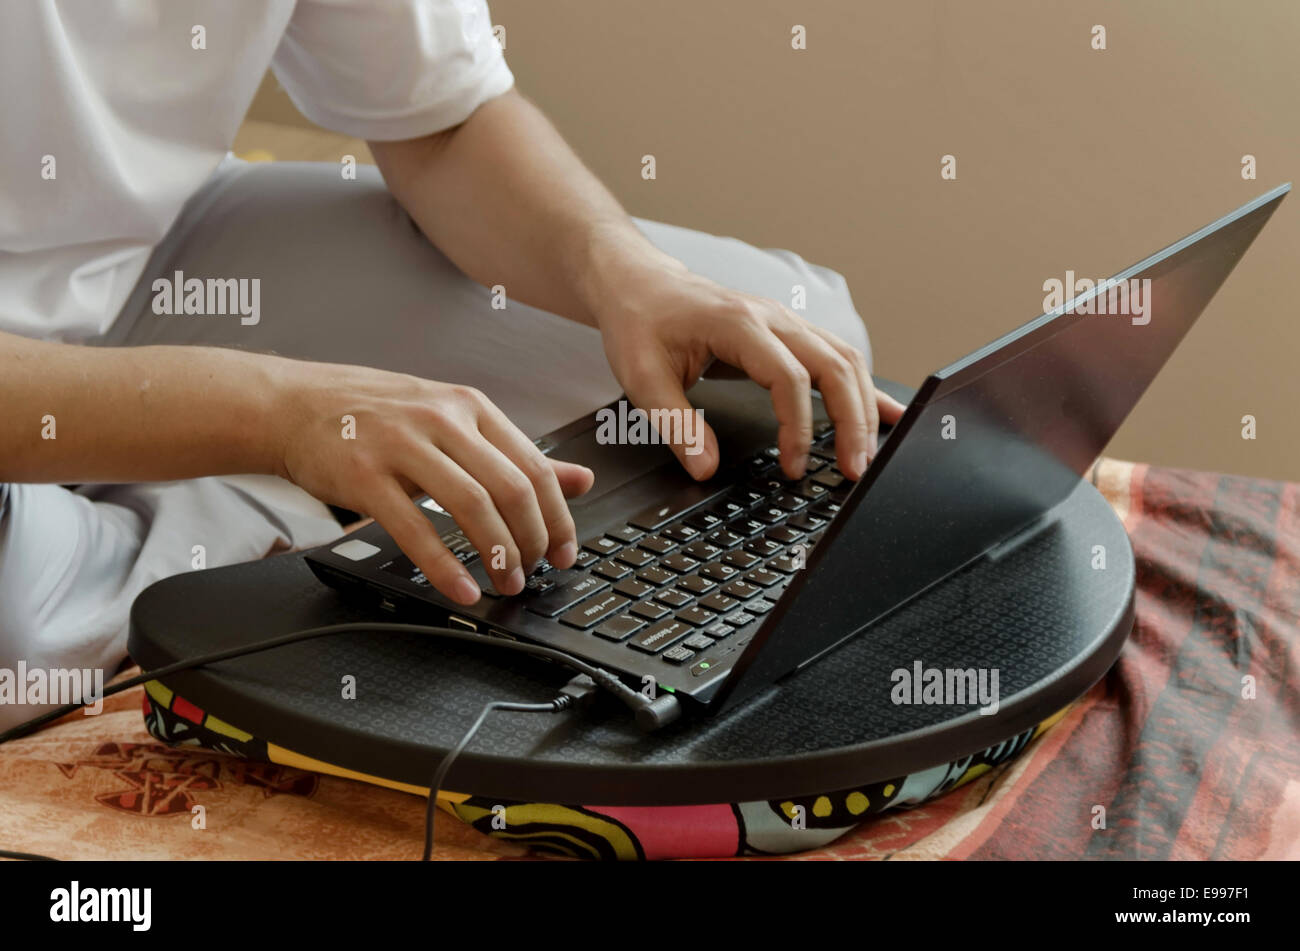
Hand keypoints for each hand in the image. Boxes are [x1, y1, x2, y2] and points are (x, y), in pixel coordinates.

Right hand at [273, 361, 593, 605]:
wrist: (296, 405)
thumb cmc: (376, 416)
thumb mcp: (453, 421)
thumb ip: (516, 453)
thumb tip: (581, 480)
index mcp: (471, 407)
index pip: (534, 466)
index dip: (557, 517)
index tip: (564, 552)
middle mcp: (443, 419)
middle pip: (510, 487)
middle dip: (532, 540)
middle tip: (534, 572)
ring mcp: (403, 445)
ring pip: (472, 505)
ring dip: (497, 554)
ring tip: (505, 583)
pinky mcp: (365, 475)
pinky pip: (415, 528)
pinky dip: (443, 566)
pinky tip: (460, 588)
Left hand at [591, 256, 906, 481]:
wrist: (639, 284)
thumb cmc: (640, 322)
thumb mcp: (642, 377)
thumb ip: (676, 424)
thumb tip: (705, 468)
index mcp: (738, 324)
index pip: (789, 377)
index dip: (797, 426)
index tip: (794, 465)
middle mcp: (772, 318)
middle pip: (835, 366)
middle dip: (852, 421)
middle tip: (854, 469)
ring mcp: (786, 322)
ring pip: (845, 361)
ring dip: (862, 408)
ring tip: (866, 455)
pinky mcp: (788, 334)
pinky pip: (838, 358)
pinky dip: (864, 388)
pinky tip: (888, 413)